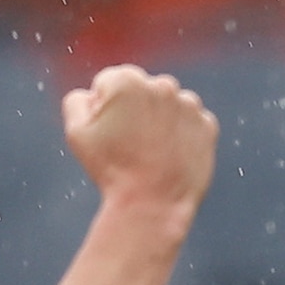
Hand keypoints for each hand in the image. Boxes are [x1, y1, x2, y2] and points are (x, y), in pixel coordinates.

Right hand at [64, 66, 217, 216]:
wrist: (152, 204)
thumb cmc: (111, 169)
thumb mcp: (77, 133)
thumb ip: (77, 100)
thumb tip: (92, 93)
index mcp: (126, 80)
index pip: (108, 84)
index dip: (103, 109)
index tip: (109, 133)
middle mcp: (161, 85)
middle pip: (140, 90)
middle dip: (133, 109)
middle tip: (130, 144)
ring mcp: (188, 105)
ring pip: (167, 105)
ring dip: (159, 120)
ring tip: (151, 151)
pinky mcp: (207, 125)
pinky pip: (189, 123)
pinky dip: (181, 135)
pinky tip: (170, 155)